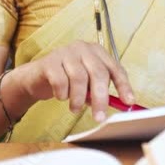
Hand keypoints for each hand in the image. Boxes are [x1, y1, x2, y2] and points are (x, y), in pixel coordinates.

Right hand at [12, 41, 135, 121]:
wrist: (36, 78)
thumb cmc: (66, 80)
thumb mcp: (86, 85)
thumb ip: (100, 91)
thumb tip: (119, 105)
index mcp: (96, 52)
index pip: (115, 68)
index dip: (123, 86)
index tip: (129, 102)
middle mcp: (83, 48)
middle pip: (98, 73)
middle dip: (100, 98)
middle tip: (98, 116)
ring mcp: (66, 52)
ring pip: (79, 78)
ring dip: (78, 99)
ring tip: (75, 108)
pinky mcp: (50, 61)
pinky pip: (60, 81)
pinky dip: (62, 93)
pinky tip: (61, 96)